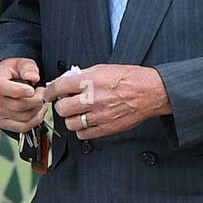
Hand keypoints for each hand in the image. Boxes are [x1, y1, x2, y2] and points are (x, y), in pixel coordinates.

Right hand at [0, 57, 45, 133]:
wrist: (6, 80)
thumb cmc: (14, 72)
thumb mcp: (23, 63)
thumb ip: (29, 68)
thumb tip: (33, 77)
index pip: (2, 88)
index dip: (19, 90)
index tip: (32, 90)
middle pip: (19, 105)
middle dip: (37, 99)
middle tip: (42, 92)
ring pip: (24, 117)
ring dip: (38, 109)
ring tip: (40, 99)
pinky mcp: (2, 122)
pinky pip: (23, 127)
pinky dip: (35, 120)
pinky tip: (38, 110)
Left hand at [43, 64, 170, 138]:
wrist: (152, 91)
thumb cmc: (131, 78)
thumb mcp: (105, 69)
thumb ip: (84, 75)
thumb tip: (67, 81)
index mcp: (90, 81)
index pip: (58, 88)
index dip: (50, 92)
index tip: (49, 94)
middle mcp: (92, 99)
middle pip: (61, 108)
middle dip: (61, 106)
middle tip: (67, 103)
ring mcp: (99, 115)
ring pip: (70, 124)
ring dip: (72, 119)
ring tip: (78, 114)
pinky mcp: (107, 128)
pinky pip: (83, 134)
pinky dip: (82, 130)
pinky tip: (88, 122)